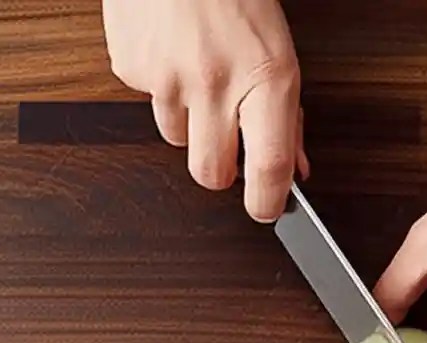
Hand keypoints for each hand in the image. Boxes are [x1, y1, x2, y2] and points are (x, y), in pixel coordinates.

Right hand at [102, 0, 309, 221]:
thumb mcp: (279, 48)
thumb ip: (287, 114)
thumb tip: (295, 168)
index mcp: (266, 77)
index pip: (269, 167)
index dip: (267, 202)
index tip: (267, 210)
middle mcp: (217, 83)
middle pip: (210, 174)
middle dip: (220, 170)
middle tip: (229, 144)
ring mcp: (168, 78)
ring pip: (177, 139)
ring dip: (190, 122)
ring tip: (200, 74)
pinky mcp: (131, 69)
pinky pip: (147, 101)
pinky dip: (160, 87)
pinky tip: (172, 52)